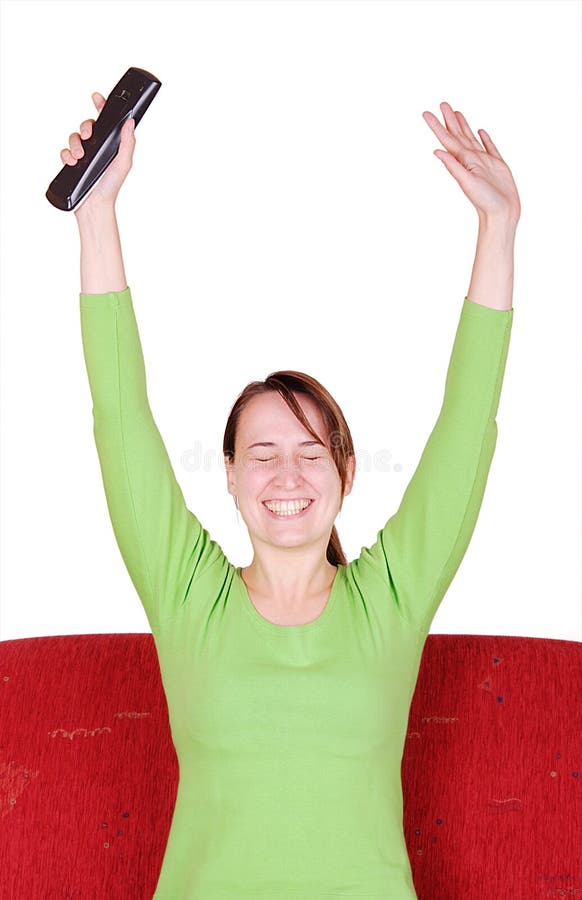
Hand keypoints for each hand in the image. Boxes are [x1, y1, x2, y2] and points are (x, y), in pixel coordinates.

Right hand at [60, 92, 136, 218]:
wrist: (95, 206)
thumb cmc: (112, 187)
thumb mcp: (124, 163)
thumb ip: (128, 142)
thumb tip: (130, 122)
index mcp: (110, 145)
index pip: (106, 121)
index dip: (101, 106)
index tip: (97, 97)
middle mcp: (97, 148)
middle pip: (87, 125)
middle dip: (85, 126)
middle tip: (88, 136)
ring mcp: (84, 155)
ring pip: (74, 137)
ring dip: (75, 144)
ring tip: (79, 157)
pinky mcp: (72, 164)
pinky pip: (64, 151)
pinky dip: (67, 155)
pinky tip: (72, 162)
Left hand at [422, 101, 520, 224]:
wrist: (502, 214)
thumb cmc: (485, 201)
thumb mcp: (467, 182)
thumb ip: (453, 166)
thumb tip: (436, 151)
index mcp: (464, 161)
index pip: (448, 139)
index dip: (437, 126)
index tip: (426, 113)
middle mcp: (472, 159)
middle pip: (458, 135)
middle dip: (450, 120)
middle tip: (442, 104)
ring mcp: (485, 162)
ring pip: (472, 138)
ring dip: (464, 126)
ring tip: (457, 113)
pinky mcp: (498, 165)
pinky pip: (489, 147)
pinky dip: (485, 139)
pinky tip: (480, 131)